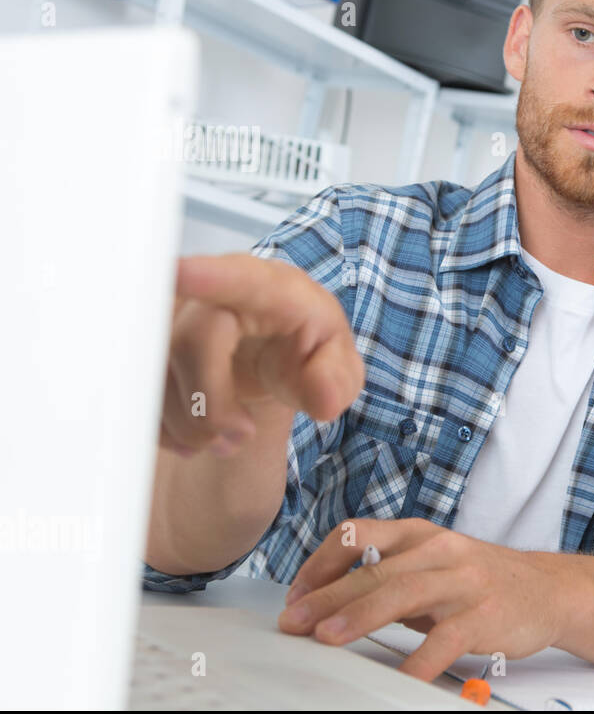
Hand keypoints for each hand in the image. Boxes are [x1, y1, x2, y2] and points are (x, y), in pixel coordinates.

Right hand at [160, 254, 363, 457]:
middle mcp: (214, 294)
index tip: (180, 272)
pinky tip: (196, 437)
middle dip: (210, 405)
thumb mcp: (336, 366)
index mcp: (270, 290)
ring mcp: (173, 317)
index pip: (238, 280)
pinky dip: (164, 426)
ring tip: (226, 441)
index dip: (208, 276)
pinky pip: (136, 389)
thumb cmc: (305, 349)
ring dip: (188, 423)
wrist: (272, 350)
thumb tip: (324, 398)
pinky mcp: (148, 345)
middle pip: (188, 344)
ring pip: (154, 372)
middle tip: (241, 436)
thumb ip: (336, 380)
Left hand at [277, 518, 574, 680]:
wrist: (551, 589)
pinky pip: (444, 640)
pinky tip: (399, 676)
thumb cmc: (482, 579)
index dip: (320, 563)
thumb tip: (327, 603)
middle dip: (327, 596)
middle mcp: (440, 550)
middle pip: (374, 568)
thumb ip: (390, 574)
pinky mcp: (484, 615)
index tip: (296, 594)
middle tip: (294, 621)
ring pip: (402, 593)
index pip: (356, 534)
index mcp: (420, 534)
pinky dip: (418, 661)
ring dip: (359, 616)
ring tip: (327, 637)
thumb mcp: (434, 562)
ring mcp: (463, 581)